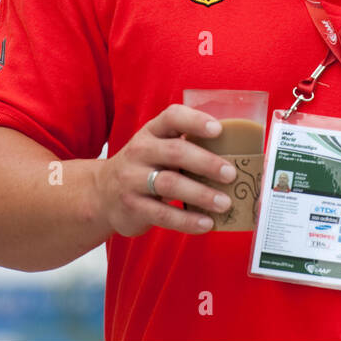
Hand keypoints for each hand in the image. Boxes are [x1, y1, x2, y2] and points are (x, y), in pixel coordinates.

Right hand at [93, 104, 236, 236]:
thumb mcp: (159, 149)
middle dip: (206, 162)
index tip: (219, 130)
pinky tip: (206, 224)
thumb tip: (239, 158)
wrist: (101, 194)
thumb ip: (187, 148)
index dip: (196, 121)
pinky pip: (162, 214)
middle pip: (175, 151)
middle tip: (231, 174)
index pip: (172, 116)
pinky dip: (187, 220)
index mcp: (152, 131)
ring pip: (169, 184)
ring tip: (225, 203)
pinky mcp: (132, 206)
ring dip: (201, 194)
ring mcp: (132, 179)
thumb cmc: (146, 167)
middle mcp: (140, 151)